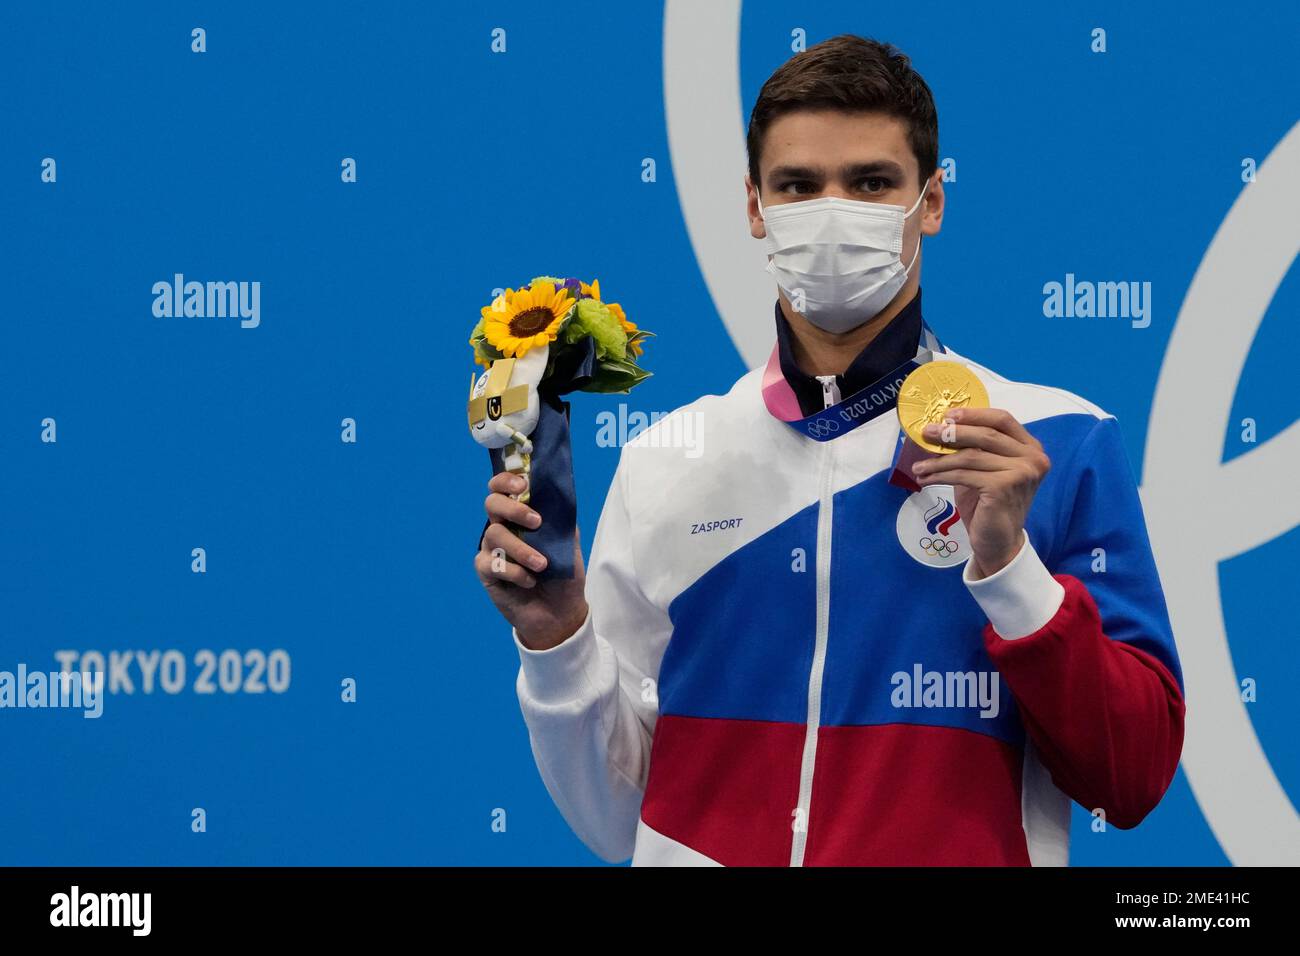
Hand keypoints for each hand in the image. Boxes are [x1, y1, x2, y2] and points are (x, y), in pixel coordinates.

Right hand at [474, 472, 589, 649]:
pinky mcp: (486, 571)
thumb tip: (558, 497)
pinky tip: (528, 582)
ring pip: (494, 534)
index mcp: (520, 516)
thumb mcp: (569, 545)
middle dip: (513, 509)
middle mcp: (502, 527)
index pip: (504, 489)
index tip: (523, 486)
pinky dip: (513, 571)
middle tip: (536, 522)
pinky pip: (492, 563)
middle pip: (492, 503)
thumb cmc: (563, 575)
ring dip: (521, 548)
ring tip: (542, 565)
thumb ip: (562, 520)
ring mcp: (492, 549)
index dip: (507, 481)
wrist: (560, 613)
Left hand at [910, 407, 1049, 578]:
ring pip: (970, 456)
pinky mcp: (1004, 487)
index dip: (974, 414)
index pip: (1002, 420)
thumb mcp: (983, 470)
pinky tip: (925, 479)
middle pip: (986, 435)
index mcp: (1031, 448)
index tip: (947, 415)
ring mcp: (1022, 473)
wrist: (998, 542)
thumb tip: (941, 427)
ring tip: (918, 466)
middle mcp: (1033, 458)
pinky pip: (963, 475)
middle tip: (926, 433)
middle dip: (951, 433)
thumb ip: (974, 448)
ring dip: (939, 460)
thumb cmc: (988, 504)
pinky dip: (940, 476)